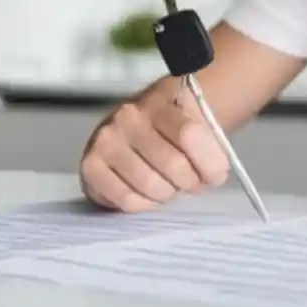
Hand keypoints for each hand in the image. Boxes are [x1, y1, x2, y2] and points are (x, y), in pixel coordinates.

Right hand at [79, 89, 230, 211]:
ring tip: (168, 186)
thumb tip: (213, 175)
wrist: (136, 132)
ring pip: (151, 185)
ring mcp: (106, 142)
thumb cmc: (172, 133)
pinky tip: (148, 194)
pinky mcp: (91, 167)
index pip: (190, 134)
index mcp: (159, 102)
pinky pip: (127, 199)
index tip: (215, 173)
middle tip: (190, 183)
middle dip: (190, 182)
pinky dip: (145, 204)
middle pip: (173, 164)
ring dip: (168, 194)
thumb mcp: (196, 126)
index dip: (209, 162)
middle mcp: (128, 118)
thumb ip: (209, 147)